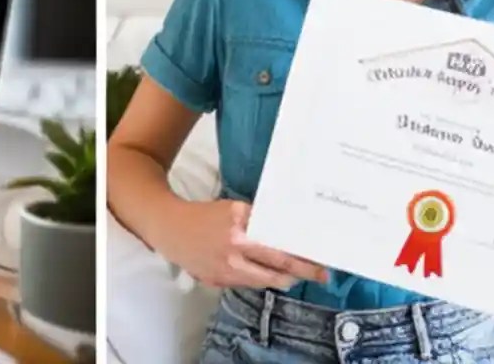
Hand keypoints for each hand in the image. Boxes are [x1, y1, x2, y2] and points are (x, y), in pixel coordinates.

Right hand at [169, 199, 329, 290]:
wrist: (170, 228)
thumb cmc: (205, 215)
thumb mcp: (233, 210)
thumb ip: (258, 222)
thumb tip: (288, 233)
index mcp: (240, 230)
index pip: (279, 246)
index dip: (302, 255)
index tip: (320, 258)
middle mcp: (234, 252)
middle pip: (278, 268)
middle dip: (303, 271)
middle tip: (323, 274)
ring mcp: (226, 270)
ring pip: (264, 280)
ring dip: (284, 278)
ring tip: (296, 275)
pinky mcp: (217, 281)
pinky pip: (247, 283)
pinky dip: (262, 279)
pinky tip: (270, 275)